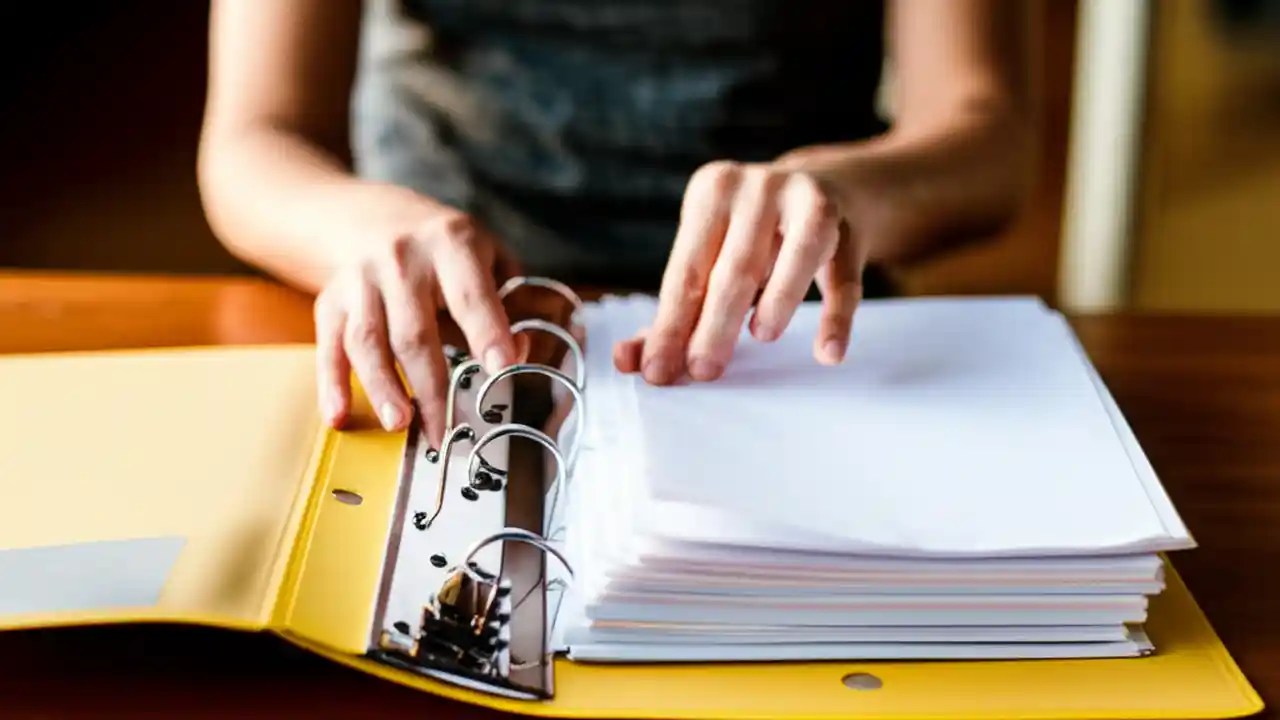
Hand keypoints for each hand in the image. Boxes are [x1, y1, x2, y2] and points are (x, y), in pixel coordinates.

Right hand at [313, 209, 518, 442]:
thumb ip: (509, 302)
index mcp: (450, 244)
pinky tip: (340, 415)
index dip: (486, 330)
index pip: (470, 294)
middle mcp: (401, 260)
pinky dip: (332, 383)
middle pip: (414, 331)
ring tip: (399, 424)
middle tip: (444, 431)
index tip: (500, 366)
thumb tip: (520, 352)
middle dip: (430, 386)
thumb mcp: (488, 256)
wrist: (371, 217)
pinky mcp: (331, 301)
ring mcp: (361, 281)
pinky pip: (329, 345)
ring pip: (367, 341)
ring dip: (382, 387)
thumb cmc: (444, 248)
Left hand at [614, 160, 867, 383]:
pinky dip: (836, 318)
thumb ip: (672, 310)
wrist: (829, 188)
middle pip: (735, 268)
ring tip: (760, 338)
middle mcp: (760, 188)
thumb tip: (628, 360)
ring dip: (778, 301)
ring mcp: (810, 202)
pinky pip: (844, 278)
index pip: (687, 271)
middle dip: (715, 325)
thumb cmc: (753, 235)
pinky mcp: (851, 227)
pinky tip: (827, 352)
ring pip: (796, 256)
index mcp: (713, 191)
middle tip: (703, 371)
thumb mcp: (710, 255)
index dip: (670, 325)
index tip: (657, 370)